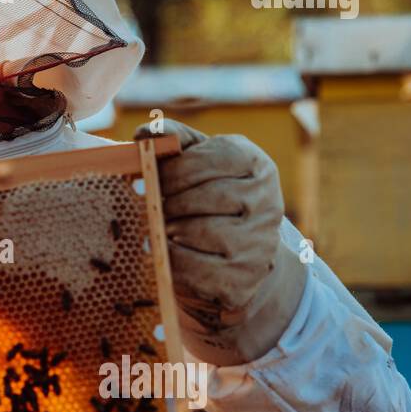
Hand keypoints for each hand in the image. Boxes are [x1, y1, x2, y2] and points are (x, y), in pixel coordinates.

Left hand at [134, 119, 306, 365]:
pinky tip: (165, 251)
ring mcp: (259, 243)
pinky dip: (172, 259)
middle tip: (152, 205)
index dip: (176, 168)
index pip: (215, 158)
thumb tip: (143, 132)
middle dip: (170, 200)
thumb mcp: (197, 162)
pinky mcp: (243, 279)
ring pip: (204, 231)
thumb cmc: (206, 198)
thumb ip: (173, 140)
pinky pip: (197, 268)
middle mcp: (267, 202)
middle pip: (208, 195)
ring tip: (160, 226)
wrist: (236, 256)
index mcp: (256, 164)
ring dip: (171, 229)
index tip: (154, 176)